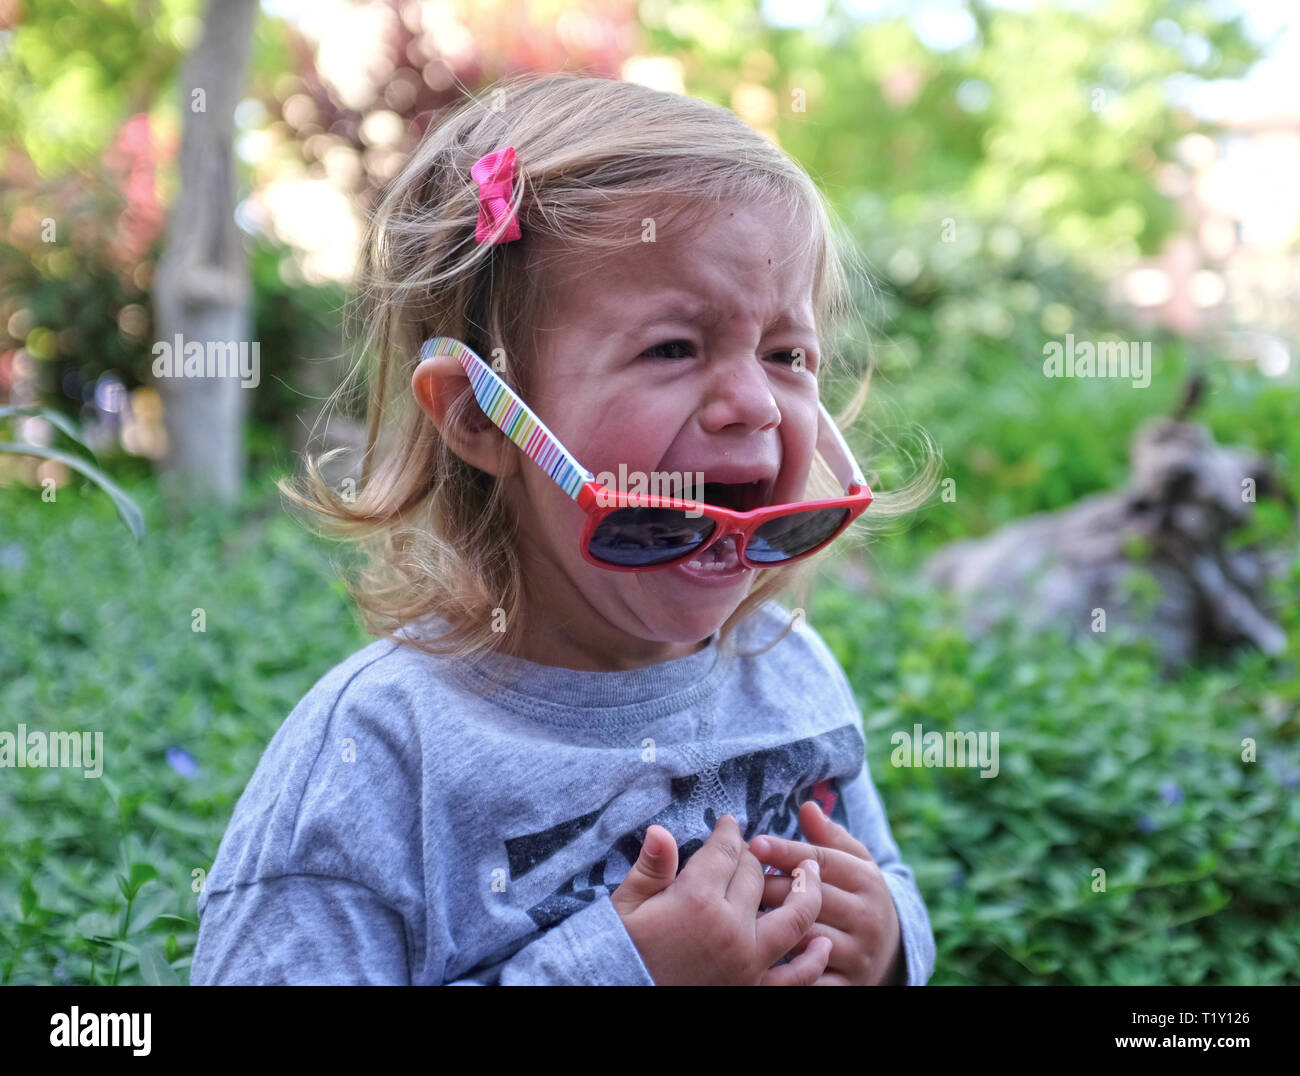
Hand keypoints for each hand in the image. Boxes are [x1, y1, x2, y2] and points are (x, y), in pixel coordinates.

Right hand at [610, 814, 832, 984]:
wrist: (622, 995)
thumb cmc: (622, 951)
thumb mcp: (626, 906)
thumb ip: (650, 868)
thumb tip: (660, 829)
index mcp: (697, 899)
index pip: (725, 851)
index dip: (728, 832)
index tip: (729, 823)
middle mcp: (730, 927)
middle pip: (756, 876)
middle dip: (755, 857)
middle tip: (753, 850)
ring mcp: (748, 961)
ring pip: (794, 917)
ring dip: (808, 891)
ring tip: (813, 872)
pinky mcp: (754, 990)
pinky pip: (796, 975)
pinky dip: (814, 959)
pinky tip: (824, 942)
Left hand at [750, 800, 904, 985]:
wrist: (891, 950)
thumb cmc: (856, 894)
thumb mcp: (852, 862)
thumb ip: (828, 836)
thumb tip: (807, 806)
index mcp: (868, 880)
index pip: (823, 861)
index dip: (787, 851)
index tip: (755, 843)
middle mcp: (867, 917)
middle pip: (812, 899)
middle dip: (773, 889)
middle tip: (736, 881)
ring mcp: (859, 953)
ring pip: (808, 937)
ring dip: (773, 926)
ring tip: (741, 915)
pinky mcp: (848, 984)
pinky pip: (811, 976)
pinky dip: (786, 966)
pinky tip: (760, 953)